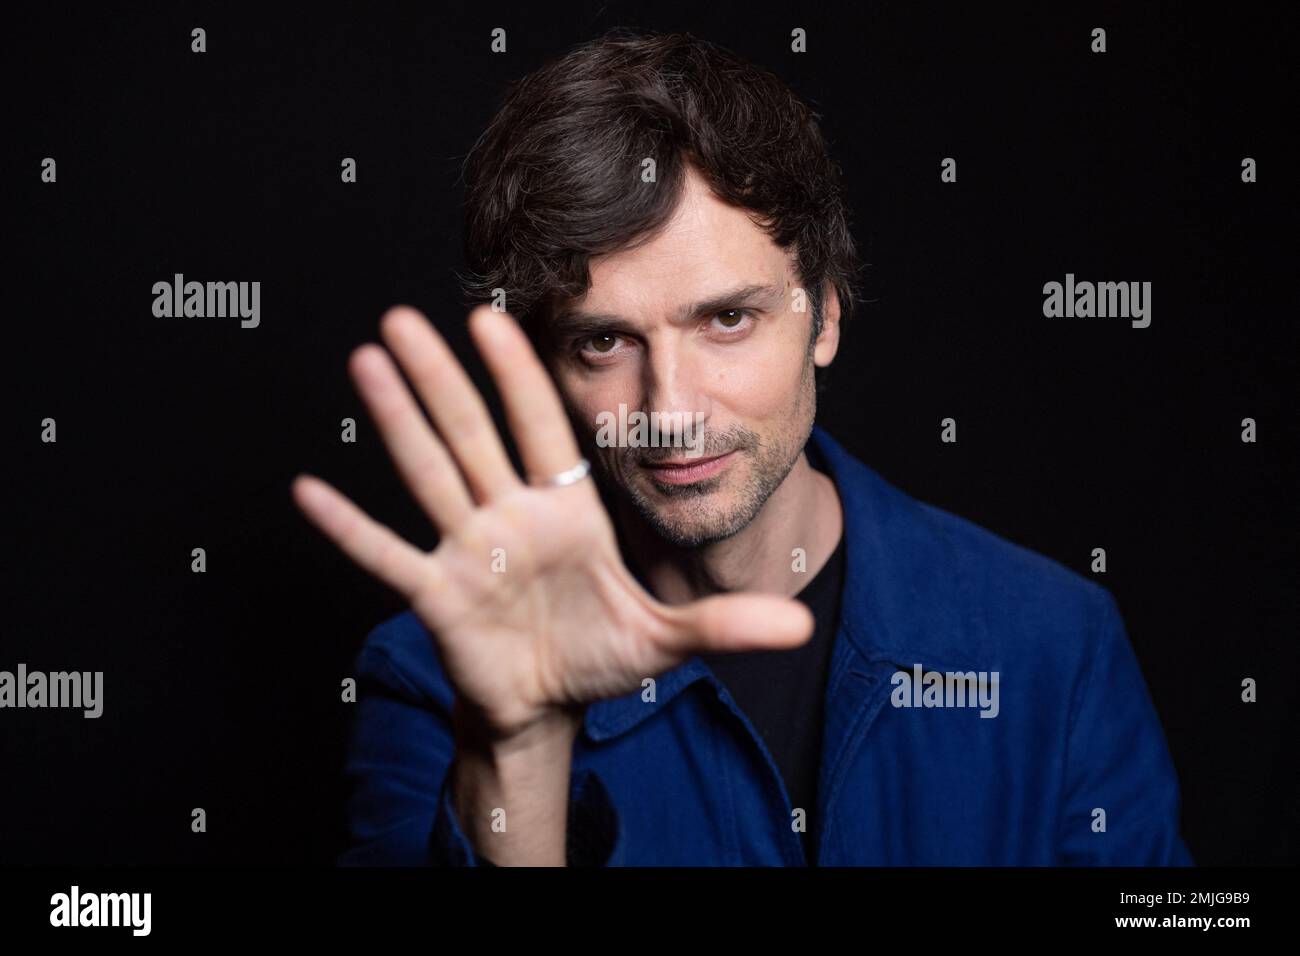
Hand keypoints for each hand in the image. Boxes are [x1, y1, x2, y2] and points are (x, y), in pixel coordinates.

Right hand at [292, 304, 813, 739]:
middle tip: (401, 316)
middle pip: (472, 433)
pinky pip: (388, 557)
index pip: (540, 425)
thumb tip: (800, 622)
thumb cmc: (601, 655)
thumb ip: (726, 624)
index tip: (494, 316)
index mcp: (564, 508)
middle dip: (441, 377)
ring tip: (363, 363)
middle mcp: (510, 516)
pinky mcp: (438, 597)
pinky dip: (351, 528)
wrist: (552, 705)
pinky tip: (311, 489)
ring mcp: (469, 551)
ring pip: (428, 475)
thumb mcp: (668, 638)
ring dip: (396, 422)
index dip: (519, 374)